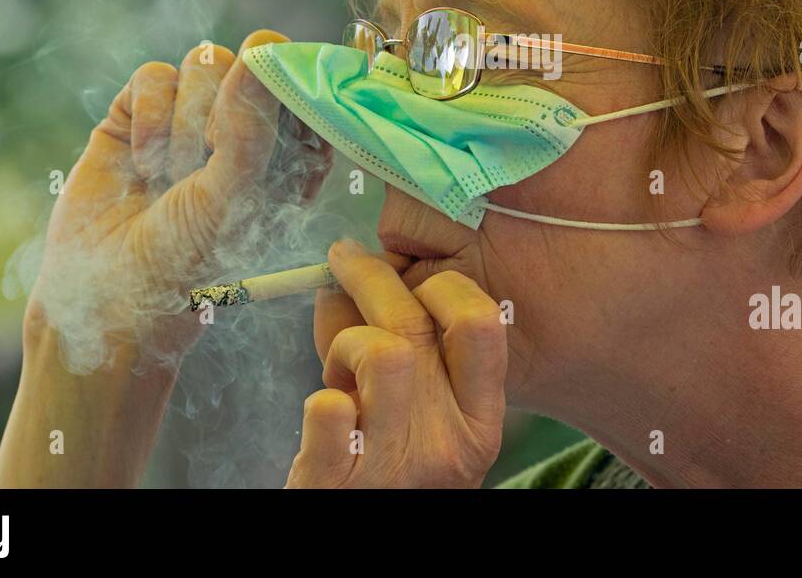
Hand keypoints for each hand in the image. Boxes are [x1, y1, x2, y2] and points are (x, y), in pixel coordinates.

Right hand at [28, 29, 331, 360]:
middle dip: (225, 114)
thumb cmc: (187, 259)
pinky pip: (154, 75)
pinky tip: (142, 162)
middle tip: (207, 166)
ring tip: (173, 174)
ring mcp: (191, 116)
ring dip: (186, 121)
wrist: (105, 293)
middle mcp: (246, 128)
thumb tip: (264, 45)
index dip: (286, 93)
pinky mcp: (140, 112)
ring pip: (205, 61)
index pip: (306, 87)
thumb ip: (254, 121)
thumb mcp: (235, 194)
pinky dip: (149, 118)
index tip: (261, 129)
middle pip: (252, 62)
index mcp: (293, 152)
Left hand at [287, 239, 507, 487]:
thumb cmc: (385, 473)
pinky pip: (328, 408)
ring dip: (346, 342)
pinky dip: (318, 397)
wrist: (360, 542)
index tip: (414, 274)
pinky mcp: (339, 482)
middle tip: (343, 260)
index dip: (445, 285)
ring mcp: (395, 466)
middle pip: (417, 324)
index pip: (483, 324)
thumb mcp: (418, 418)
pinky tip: (325, 406)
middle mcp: (448, 446)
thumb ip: (399, 347)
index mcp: (480, 424)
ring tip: (337, 367)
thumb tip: (356, 276)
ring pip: (381, 352)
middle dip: (371, 275)